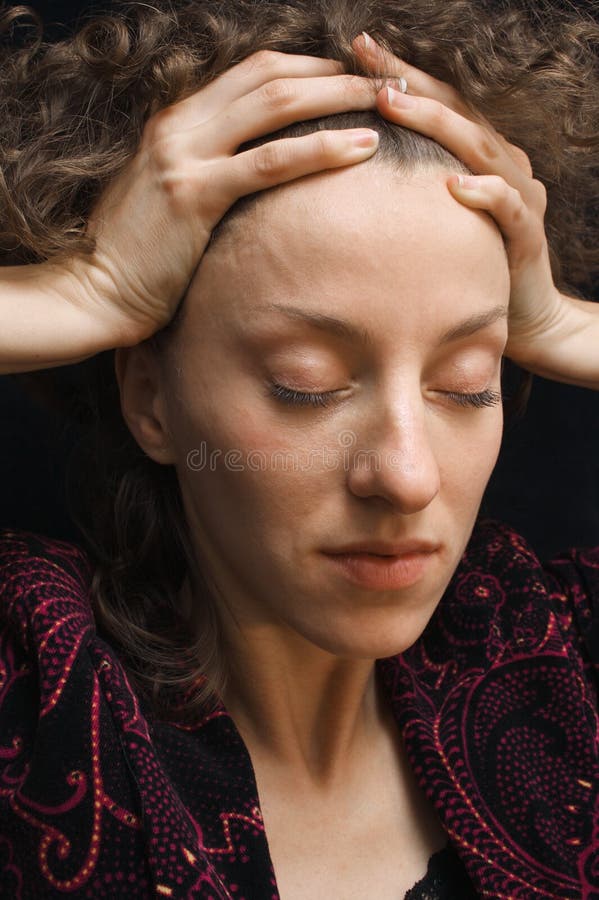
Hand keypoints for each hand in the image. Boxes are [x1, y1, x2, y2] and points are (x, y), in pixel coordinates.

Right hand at [72, 51, 383, 345]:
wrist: (96, 290)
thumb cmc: (138, 255)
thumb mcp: (169, 196)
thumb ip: (206, 170)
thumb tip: (254, 173)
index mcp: (175, 120)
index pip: (251, 72)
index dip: (306, 68)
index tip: (349, 79)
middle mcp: (179, 125)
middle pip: (269, 75)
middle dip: (332, 72)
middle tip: (383, 80)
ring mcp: (184, 155)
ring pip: (275, 106)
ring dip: (338, 97)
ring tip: (387, 102)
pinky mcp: (195, 193)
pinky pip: (271, 162)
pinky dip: (322, 149)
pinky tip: (362, 148)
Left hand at [351, 32, 567, 372]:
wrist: (525, 317)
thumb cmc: (464, 269)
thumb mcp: (431, 222)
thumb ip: (408, 192)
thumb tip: (347, 172)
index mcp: (479, 156)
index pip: (438, 104)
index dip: (400, 76)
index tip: (355, 51)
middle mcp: (502, 164)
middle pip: (456, 111)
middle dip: (409, 83)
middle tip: (365, 59)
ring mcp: (519, 195)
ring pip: (479, 147)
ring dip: (437, 124)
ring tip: (392, 106)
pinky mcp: (528, 233)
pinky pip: (508, 206)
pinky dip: (484, 193)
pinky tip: (454, 184)